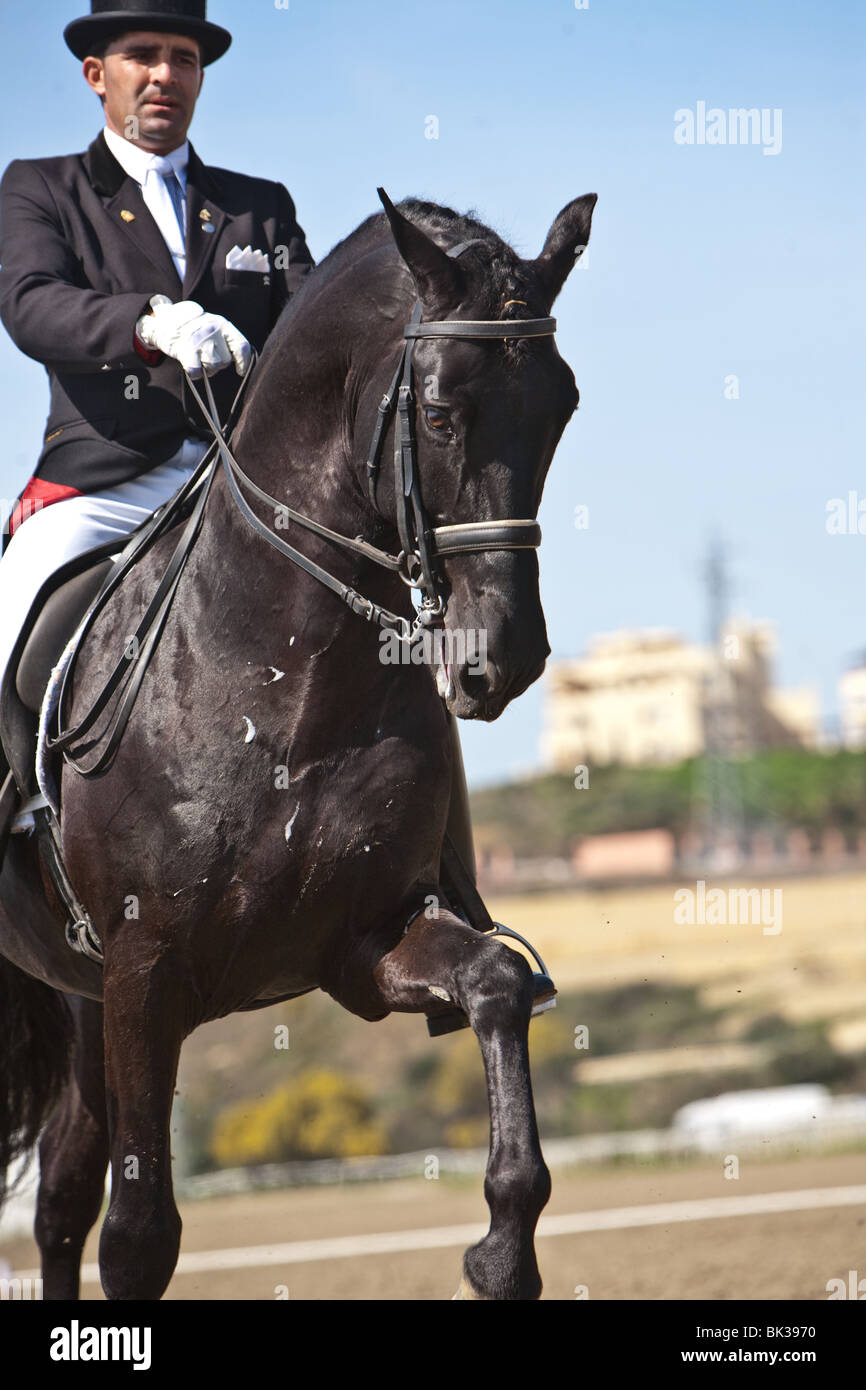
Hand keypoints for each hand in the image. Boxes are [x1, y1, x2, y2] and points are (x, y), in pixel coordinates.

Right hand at [135, 296, 251, 377]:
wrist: (164, 321)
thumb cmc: (192, 327)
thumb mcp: (212, 324)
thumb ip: (226, 339)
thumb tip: (242, 361)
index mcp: (223, 324)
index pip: (241, 346)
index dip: (244, 362)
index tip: (241, 371)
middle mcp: (213, 330)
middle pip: (225, 360)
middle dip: (218, 364)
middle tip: (206, 358)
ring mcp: (200, 340)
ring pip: (213, 366)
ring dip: (207, 369)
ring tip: (198, 360)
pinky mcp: (186, 349)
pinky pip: (197, 371)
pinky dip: (195, 373)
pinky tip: (190, 366)